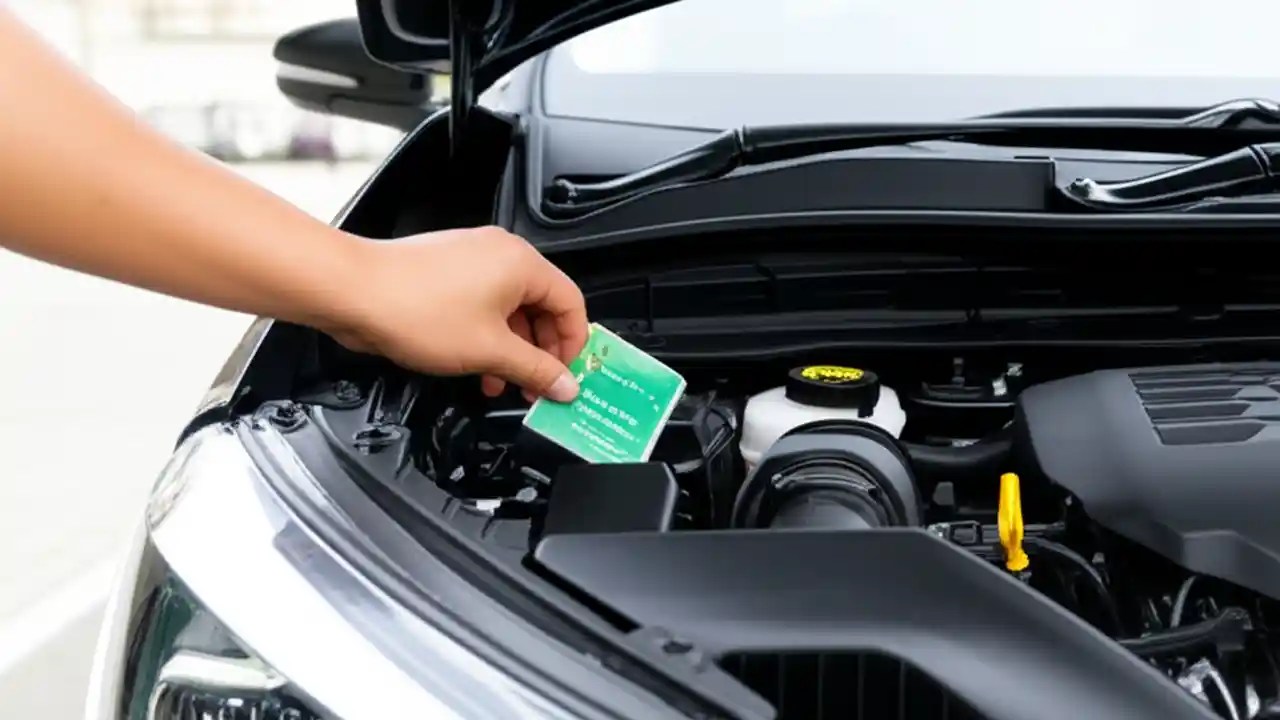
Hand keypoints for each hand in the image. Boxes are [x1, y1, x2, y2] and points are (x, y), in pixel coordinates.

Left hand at [320, 227, 587, 401]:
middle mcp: (500, 254)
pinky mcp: (447, 272)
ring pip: (510, 310)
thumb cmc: (415, 309)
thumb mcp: (489, 351)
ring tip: (503, 384)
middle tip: (536, 386)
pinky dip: (487, 336)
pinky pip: (482, 305)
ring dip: (511, 350)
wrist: (353, 292)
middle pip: (542, 306)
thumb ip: (535, 369)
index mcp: (522, 263)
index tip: (564, 377)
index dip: (573, 346)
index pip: (571, 303)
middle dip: (540, 352)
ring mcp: (471, 260)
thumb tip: (564, 384)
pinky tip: (477, 366)